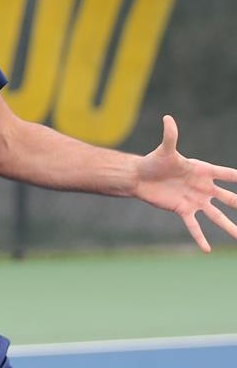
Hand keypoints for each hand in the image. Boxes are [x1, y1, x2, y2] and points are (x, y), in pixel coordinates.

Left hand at [134, 115, 236, 250]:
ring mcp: (195, 200)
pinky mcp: (183, 210)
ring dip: (229, 227)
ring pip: (217, 216)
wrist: (140, 176)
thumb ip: (170, 135)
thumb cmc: (154, 161)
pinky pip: (194, 226)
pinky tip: (206, 249)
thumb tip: (167, 118)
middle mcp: (203, 187)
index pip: (227, 174)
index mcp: (203, 171)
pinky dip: (200, 237)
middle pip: (228, 198)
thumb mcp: (165, 149)